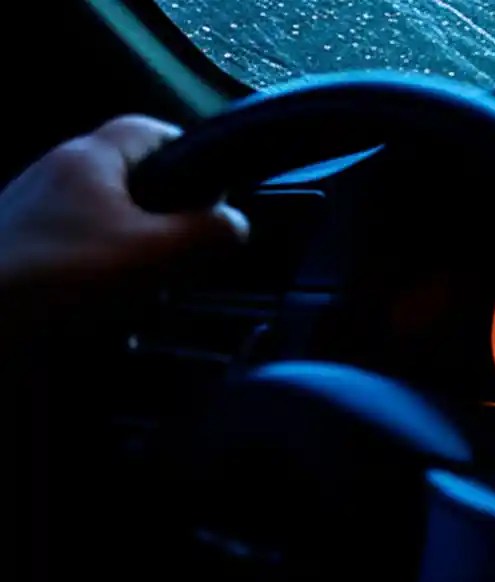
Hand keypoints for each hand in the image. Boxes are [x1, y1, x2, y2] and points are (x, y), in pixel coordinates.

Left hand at [0, 115, 247, 292]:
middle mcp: (55, 169)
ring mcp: (29, 205)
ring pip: (102, 211)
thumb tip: (236, 223)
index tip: (212, 197)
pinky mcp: (15, 241)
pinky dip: (96, 265)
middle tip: (182, 250)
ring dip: (129, 243)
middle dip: (162, 211)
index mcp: (90, 156)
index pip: (152, 129)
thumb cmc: (61, 276)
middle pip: (129, 175)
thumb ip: (206, 233)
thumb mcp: (154, 255)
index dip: (191, 155)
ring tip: (145, 283)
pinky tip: (101, 300)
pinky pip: (74, 241)